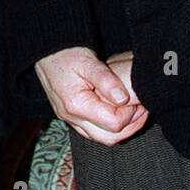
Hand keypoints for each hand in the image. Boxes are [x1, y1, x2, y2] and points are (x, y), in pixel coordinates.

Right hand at [34, 46, 148, 145]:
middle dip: (129, 126)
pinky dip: (108, 126)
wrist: (47, 51)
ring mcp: (70, 119)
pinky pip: (93, 131)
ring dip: (120, 128)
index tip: (138, 101)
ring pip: (100, 137)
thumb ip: (106, 80)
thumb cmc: (66, 54)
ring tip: (134, 110)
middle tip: (142, 109)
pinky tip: (118, 111)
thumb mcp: (88, 61)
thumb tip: (123, 98)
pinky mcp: (72, 116)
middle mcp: (72, 117)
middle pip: (108, 138)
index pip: (113, 123)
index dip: (130, 114)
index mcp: (76, 105)